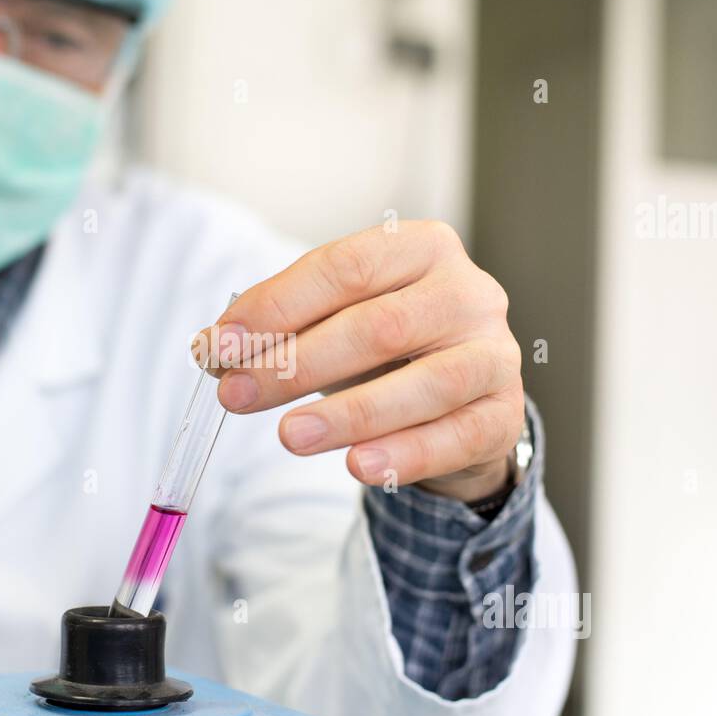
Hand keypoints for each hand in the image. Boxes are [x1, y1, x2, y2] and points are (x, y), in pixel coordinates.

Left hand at [191, 221, 523, 502]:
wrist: (458, 399)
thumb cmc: (387, 350)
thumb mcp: (332, 322)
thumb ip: (278, 327)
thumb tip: (212, 347)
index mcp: (421, 248)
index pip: (344, 269)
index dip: (277, 307)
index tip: (220, 346)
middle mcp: (468, 292)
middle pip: (379, 325)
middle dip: (297, 363)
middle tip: (235, 396)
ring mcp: (496, 353)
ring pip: (425, 383)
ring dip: (349, 413)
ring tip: (290, 436)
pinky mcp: (504, 415)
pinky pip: (456, 436)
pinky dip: (406, 453)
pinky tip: (359, 467)